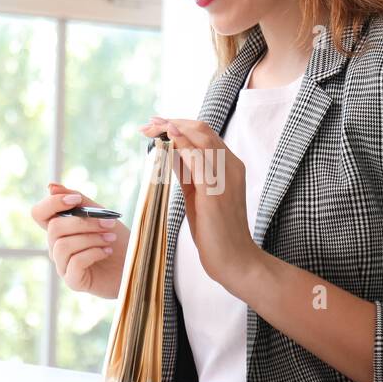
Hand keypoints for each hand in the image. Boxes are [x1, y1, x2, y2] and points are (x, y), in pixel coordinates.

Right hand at [31, 183, 128, 298]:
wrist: (136, 265)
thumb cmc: (118, 240)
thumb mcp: (101, 215)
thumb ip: (79, 201)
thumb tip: (51, 186)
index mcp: (61, 230)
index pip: (39, 213)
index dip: (52, 203)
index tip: (75, 200)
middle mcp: (57, 248)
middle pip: (54, 228)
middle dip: (84, 222)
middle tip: (109, 223)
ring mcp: (63, 265)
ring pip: (62, 246)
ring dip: (91, 238)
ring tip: (110, 239)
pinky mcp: (74, 281)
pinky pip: (74, 262)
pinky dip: (93, 253)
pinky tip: (107, 251)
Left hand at [140, 116, 258, 286]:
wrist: (234, 259)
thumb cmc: (216, 230)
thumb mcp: (198, 195)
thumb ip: (187, 173)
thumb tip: (169, 152)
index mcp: (229, 165)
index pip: (204, 133)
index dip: (179, 125)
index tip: (156, 125)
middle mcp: (231, 166)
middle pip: (202, 130)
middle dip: (172, 122)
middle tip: (148, 125)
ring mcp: (226, 177)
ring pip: (201, 137)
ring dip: (173, 128)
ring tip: (151, 127)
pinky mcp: (216, 191)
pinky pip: (199, 159)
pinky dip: (183, 144)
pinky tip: (168, 137)